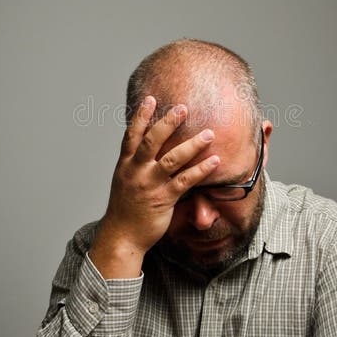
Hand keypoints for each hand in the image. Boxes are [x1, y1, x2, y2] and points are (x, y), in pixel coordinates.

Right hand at [91, 97, 219, 275]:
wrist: (121, 237)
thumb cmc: (125, 208)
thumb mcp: (124, 181)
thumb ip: (134, 163)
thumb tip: (145, 146)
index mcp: (125, 165)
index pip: (131, 135)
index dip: (140, 116)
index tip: (150, 99)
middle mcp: (136, 172)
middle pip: (151, 141)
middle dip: (168, 123)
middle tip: (183, 108)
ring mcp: (150, 185)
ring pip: (172, 159)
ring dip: (192, 145)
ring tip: (209, 133)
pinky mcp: (164, 199)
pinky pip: (185, 181)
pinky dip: (201, 170)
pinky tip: (215, 161)